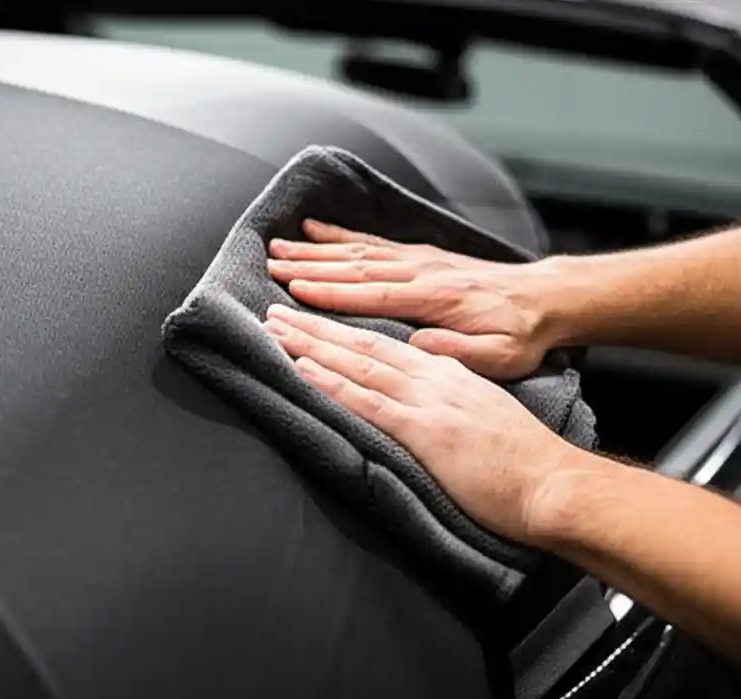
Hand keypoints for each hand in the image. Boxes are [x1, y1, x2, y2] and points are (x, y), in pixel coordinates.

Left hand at [262, 304, 583, 543]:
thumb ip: (448, 402)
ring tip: (275, 328)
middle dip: (315, 326)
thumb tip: (418, 404)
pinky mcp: (424, 430)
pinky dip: (331, 382)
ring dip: (311, 344)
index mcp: (449, 373)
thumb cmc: (523, 461)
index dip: (344, 329)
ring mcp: (428, 401)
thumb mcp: (481, 416)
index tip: (311, 317)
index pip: (386, 344)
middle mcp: (435, 377)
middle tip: (275, 311)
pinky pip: (367, 401)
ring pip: (357, 362)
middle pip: (363, 344)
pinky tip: (303, 369)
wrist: (553, 483)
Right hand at [267, 219, 565, 379]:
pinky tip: (314, 228)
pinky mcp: (417, 255)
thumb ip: (460, 351)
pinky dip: (339, 233)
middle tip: (271, 266)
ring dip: (315, 249)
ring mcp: (417, 259)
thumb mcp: (502, 355)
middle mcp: (420, 271)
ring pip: (356, 251)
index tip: (296, 291)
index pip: (374, 294)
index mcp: (435, 298)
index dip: (333, 293)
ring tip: (278, 247)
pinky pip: (371, 241)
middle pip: (355, 267)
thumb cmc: (520, 334)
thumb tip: (418, 346)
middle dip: (310, 266)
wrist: (543, 299)